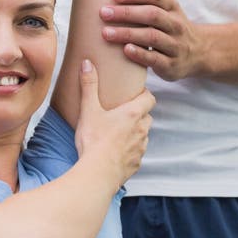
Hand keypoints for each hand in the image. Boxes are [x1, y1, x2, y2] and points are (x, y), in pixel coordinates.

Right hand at [75, 60, 153, 187]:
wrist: (98, 173)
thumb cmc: (94, 140)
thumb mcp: (89, 109)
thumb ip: (89, 85)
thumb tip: (87, 63)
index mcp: (133, 113)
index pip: (150, 98)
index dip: (144, 95)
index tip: (135, 93)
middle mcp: (142, 129)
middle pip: (147, 116)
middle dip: (138, 113)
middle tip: (122, 112)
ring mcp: (141, 147)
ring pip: (143, 135)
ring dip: (135, 132)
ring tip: (118, 132)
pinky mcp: (137, 163)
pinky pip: (137, 152)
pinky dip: (130, 150)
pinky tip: (116, 151)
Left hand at [100, 0, 205, 80]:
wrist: (199, 53)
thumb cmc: (171, 23)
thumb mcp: (165, 3)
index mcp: (172, 6)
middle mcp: (176, 23)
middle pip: (152, 15)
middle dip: (126, 13)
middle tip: (103, 12)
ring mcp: (175, 45)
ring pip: (152, 37)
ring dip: (128, 34)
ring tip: (105, 33)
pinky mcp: (172, 65)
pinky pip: (156, 59)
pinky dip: (140, 54)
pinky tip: (124, 50)